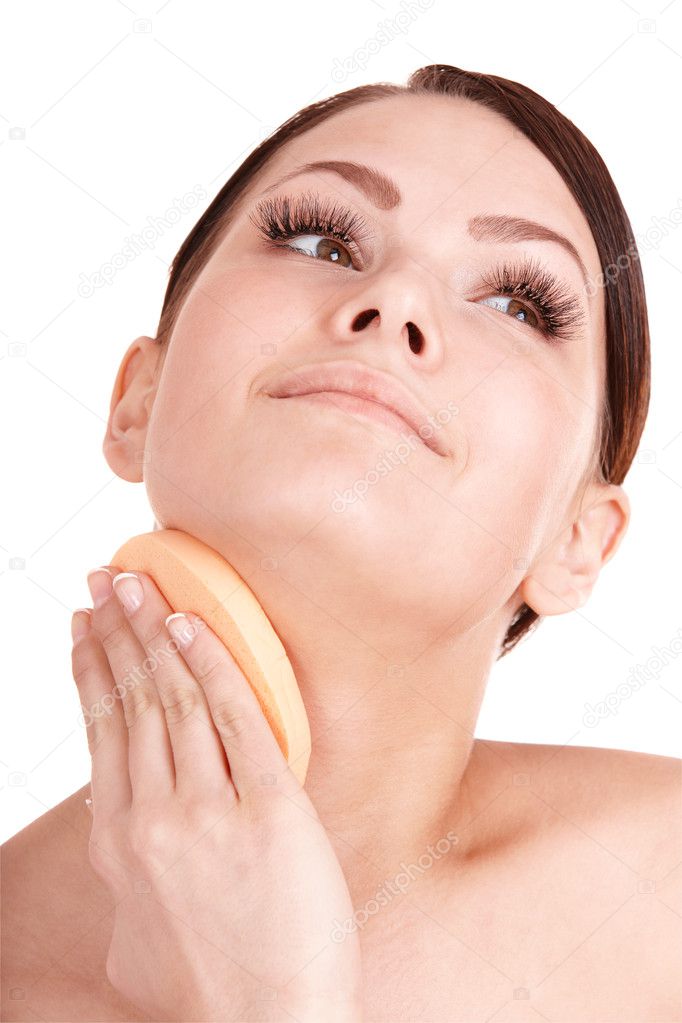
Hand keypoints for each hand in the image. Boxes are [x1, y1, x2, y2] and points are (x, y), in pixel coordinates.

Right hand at [70, 565, 362, 1021]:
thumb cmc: (204, 988)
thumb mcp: (135, 931)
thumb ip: (130, 874)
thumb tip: (129, 838)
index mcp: (120, 841)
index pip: (101, 730)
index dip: (91, 669)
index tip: (84, 625)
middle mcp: (153, 817)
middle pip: (132, 700)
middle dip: (117, 630)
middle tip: (107, 579)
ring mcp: (208, 811)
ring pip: (176, 699)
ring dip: (156, 632)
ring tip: (142, 584)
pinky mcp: (270, 810)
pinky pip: (238, 720)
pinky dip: (216, 666)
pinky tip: (196, 627)